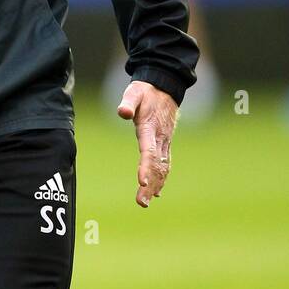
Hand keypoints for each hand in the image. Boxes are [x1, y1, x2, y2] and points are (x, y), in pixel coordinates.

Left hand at [117, 80, 178, 207]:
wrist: (165, 86)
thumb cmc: (146, 91)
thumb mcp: (134, 92)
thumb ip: (128, 102)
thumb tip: (122, 112)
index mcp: (150, 128)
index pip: (149, 151)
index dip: (146, 167)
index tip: (142, 183)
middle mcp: (160, 138)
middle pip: (156, 166)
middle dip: (150, 185)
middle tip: (141, 203)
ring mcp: (165, 142)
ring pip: (162, 168)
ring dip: (155, 186)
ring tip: (145, 203)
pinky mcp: (165, 143)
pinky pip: (165, 164)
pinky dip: (162, 178)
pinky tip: (156, 192)